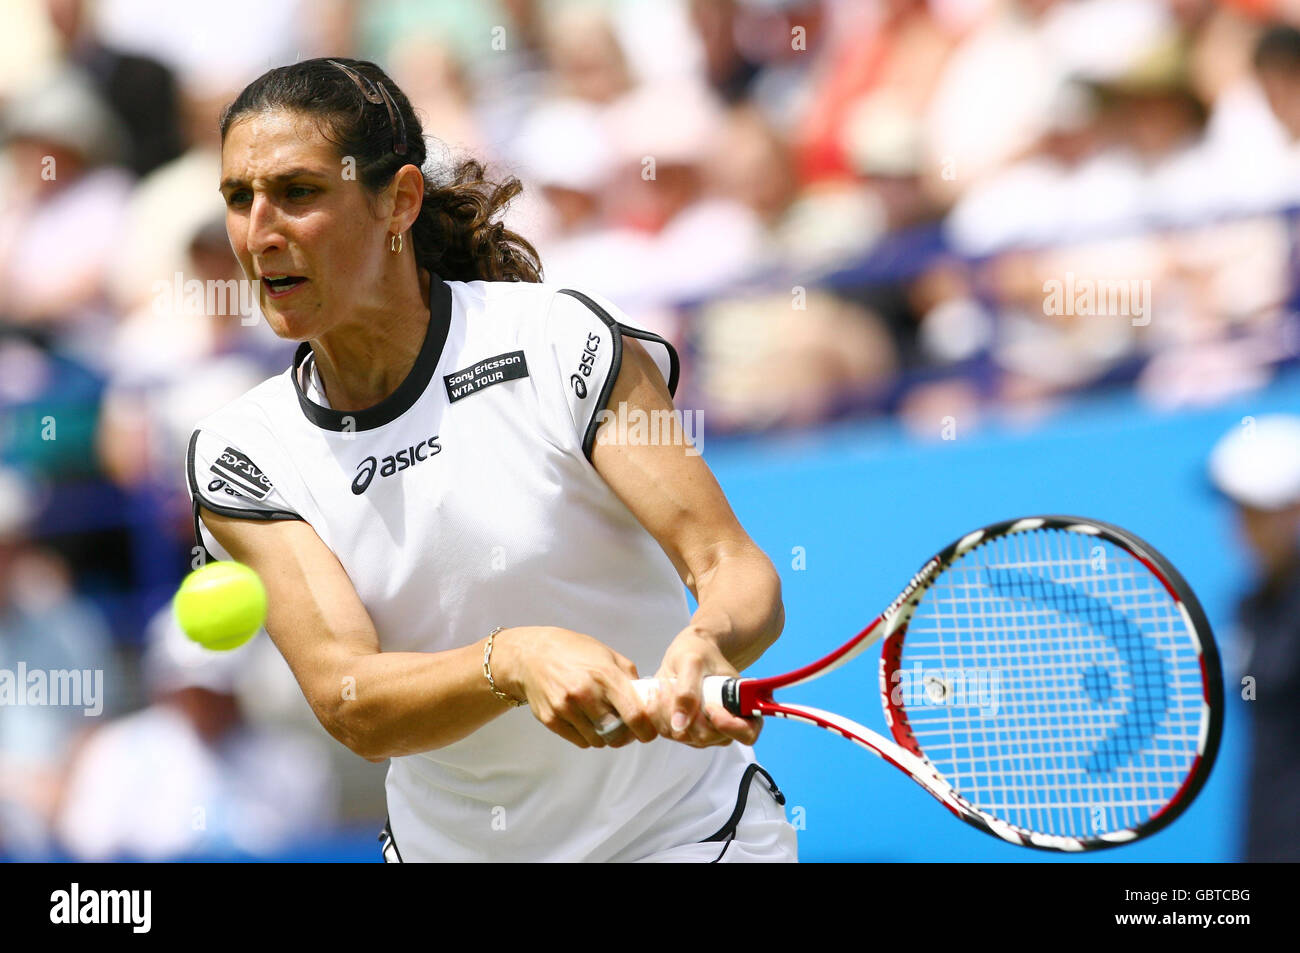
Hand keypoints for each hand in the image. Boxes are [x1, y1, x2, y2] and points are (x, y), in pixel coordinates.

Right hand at [491, 626, 657, 748]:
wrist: (531, 655)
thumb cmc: (574, 652)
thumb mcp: (607, 654)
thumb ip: (629, 677)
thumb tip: (646, 701)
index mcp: (605, 675)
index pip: (634, 714)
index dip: (646, 730)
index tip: (649, 734)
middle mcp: (585, 693)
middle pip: (617, 732)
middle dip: (625, 735)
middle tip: (626, 729)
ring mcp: (566, 708)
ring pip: (598, 740)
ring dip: (605, 736)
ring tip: (602, 721)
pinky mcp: (551, 719)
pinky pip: (580, 741)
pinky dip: (588, 736)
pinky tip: (585, 721)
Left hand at [651, 626, 760, 747]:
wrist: (686, 653)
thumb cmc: (698, 654)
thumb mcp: (693, 663)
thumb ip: (688, 691)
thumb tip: (680, 723)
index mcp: (743, 708)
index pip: (747, 734)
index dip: (728, 725)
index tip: (710, 705)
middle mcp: (724, 726)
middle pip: (705, 737)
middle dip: (685, 710)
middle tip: (676, 683)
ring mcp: (702, 732)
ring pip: (680, 735)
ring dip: (666, 708)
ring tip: (667, 683)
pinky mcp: (680, 731)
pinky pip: (663, 732)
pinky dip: (655, 713)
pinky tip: (658, 694)